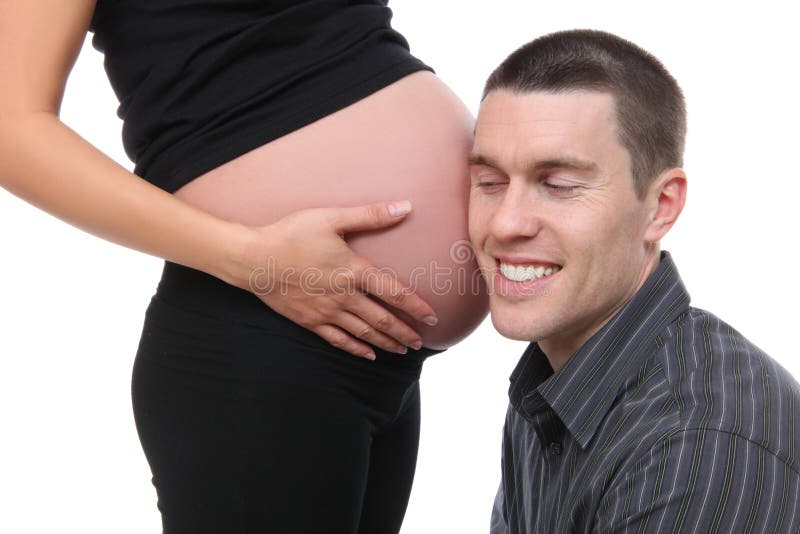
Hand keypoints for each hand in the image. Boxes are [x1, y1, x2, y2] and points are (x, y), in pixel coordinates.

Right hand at [228, 200, 437, 359]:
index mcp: (354, 271)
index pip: (395, 294)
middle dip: (404, 332)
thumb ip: (371, 215)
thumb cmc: (292, 234)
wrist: (254, 258)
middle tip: (421, 342)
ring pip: (364, 333)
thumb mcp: (332, 218)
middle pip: (382, 320)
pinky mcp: (309, 321)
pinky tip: (368, 355)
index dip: (416, 307)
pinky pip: (338, 340)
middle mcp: (344, 297)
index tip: (433, 318)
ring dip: (385, 343)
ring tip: (402, 350)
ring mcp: (326, 312)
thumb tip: (406, 207)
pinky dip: (356, 349)